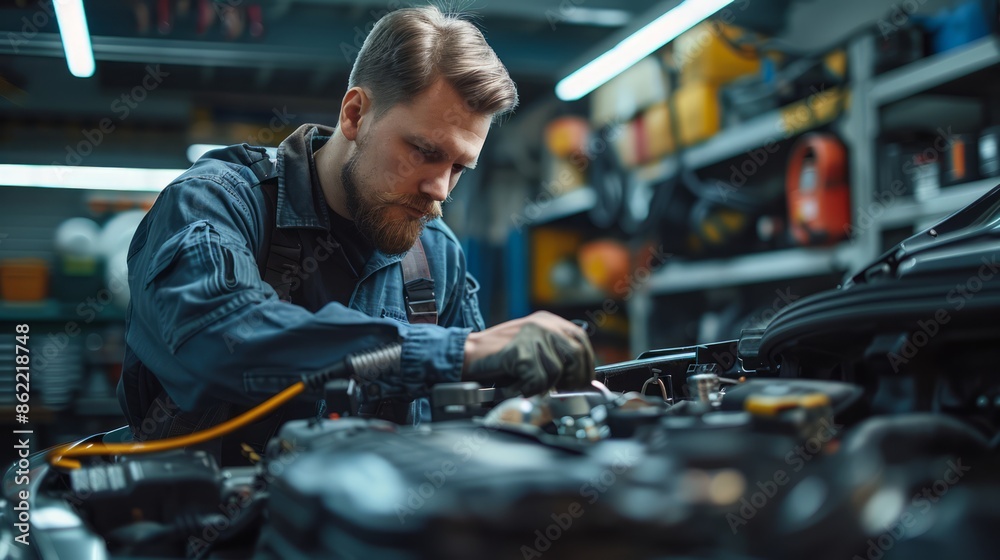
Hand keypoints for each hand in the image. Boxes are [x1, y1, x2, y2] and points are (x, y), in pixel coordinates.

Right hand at [462, 311, 594, 395]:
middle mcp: (543, 324)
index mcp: (548, 321)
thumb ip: (555, 354)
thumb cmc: (499, 356)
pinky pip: (538, 380)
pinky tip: (516, 384)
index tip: (581, 382)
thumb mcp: (532, 345)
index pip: (581, 341)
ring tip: (526, 384)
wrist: (468, 354)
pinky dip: (528, 389)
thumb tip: (579, 377)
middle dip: (572, 379)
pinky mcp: (522, 352)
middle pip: (576, 355)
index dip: (585, 365)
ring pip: (556, 371)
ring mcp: (532, 336)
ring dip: (543, 385)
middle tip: (559, 391)